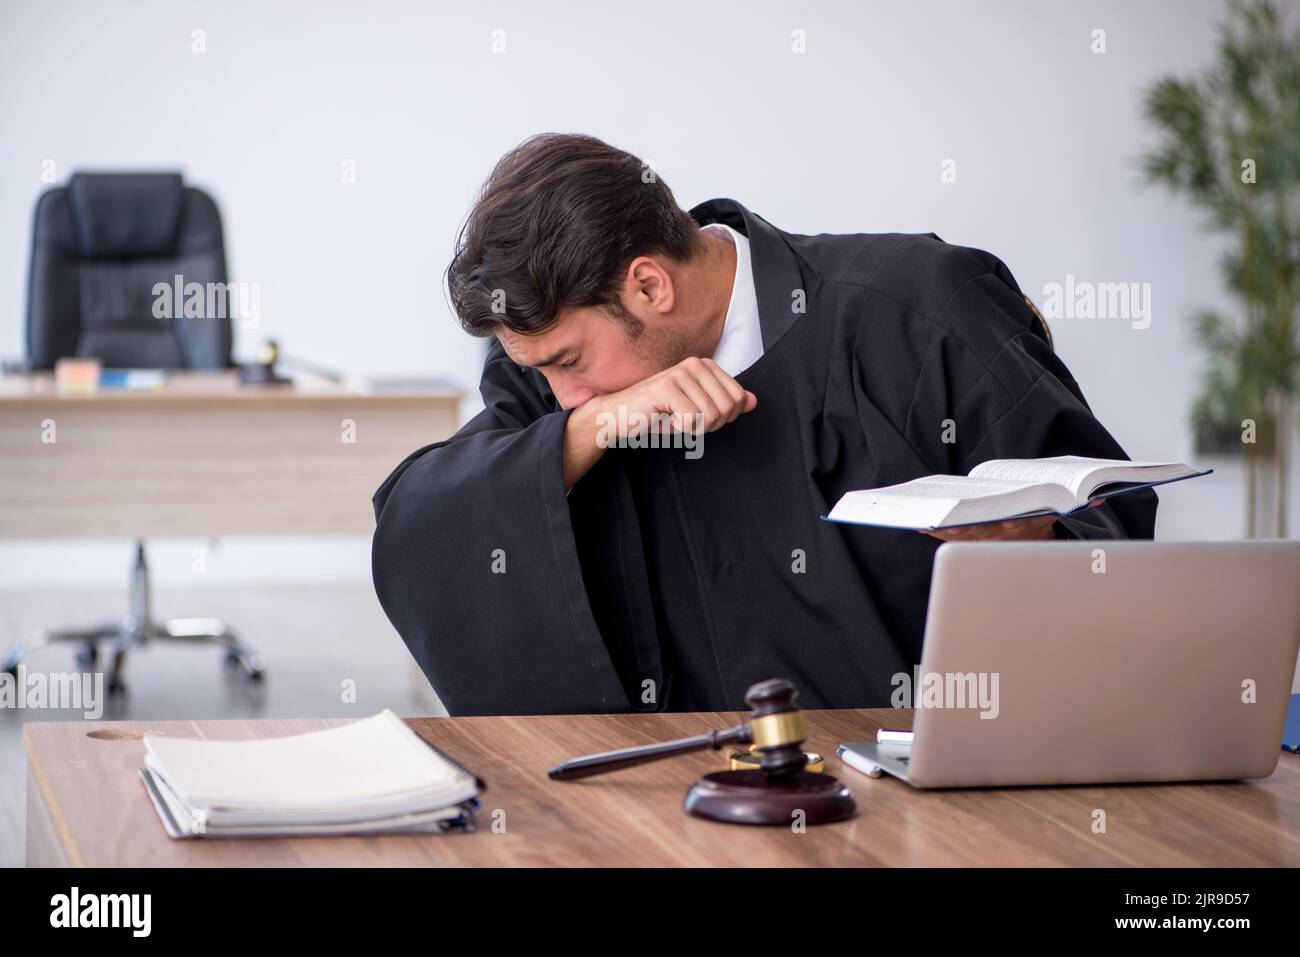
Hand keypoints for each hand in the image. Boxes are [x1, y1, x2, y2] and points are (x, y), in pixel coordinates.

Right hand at [562, 357, 756, 488]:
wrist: (620, 416)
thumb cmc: (658, 414)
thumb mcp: (698, 410)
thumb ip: (725, 403)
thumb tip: (754, 402)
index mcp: (706, 366)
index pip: (738, 399)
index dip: (722, 418)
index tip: (698, 416)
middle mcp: (695, 364)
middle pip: (728, 408)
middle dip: (709, 425)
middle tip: (685, 420)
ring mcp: (680, 373)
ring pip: (711, 415)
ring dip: (694, 428)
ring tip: (674, 419)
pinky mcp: (667, 387)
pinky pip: (693, 420)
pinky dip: (681, 429)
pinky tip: (666, 420)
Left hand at [919, 500, 1102, 541]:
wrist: (1027, 550)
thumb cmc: (1041, 522)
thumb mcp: (1058, 513)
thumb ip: (1076, 504)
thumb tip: (1103, 494)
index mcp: (1026, 527)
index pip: (1022, 525)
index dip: (1016, 522)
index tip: (1010, 519)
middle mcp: (1003, 537)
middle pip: (986, 532)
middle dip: (969, 527)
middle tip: (952, 522)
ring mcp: (984, 541)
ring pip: (963, 537)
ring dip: (944, 530)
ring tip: (926, 522)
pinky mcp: (967, 541)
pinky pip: (948, 537)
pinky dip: (934, 532)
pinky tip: (919, 526)